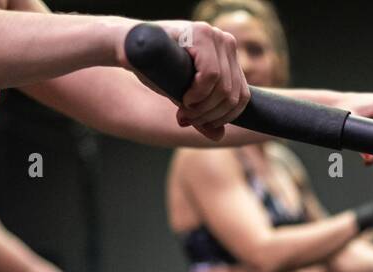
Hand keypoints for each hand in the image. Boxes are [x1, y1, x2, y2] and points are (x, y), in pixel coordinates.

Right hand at [129, 21, 249, 140]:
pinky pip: (211, 76)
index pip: (243, 95)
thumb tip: (219, 136)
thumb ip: (204, 114)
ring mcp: (215, 36)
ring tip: (184, 111)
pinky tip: (185, 98)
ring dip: (203, 108)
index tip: (203, 124)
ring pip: (224, 88)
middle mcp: (226, 42)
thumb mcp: (186, 97)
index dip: (225, 117)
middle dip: (210, 115)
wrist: (129, 48)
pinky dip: (198, 94)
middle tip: (187, 120)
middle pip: (234, 94)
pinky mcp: (202, 34)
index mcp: (228, 56)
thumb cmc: (158, 71)